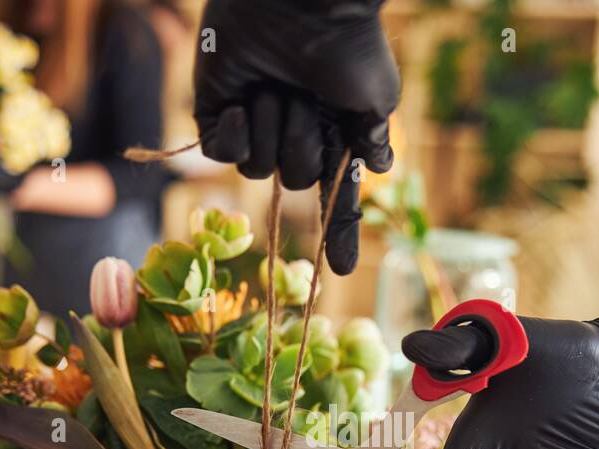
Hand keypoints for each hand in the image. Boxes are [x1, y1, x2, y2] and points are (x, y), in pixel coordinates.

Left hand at [193, 0, 398, 274]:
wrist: (300, 0)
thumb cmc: (347, 45)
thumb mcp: (374, 96)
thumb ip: (372, 137)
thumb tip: (381, 167)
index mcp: (332, 131)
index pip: (334, 194)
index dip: (337, 234)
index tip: (339, 271)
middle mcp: (294, 130)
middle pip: (294, 181)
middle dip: (300, 144)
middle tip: (302, 100)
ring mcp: (255, 121)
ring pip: (257, 169)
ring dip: (269, 129)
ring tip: (273, 86)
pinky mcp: (217, 110)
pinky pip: (220, 154)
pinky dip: (233, 133)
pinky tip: (242, 102)